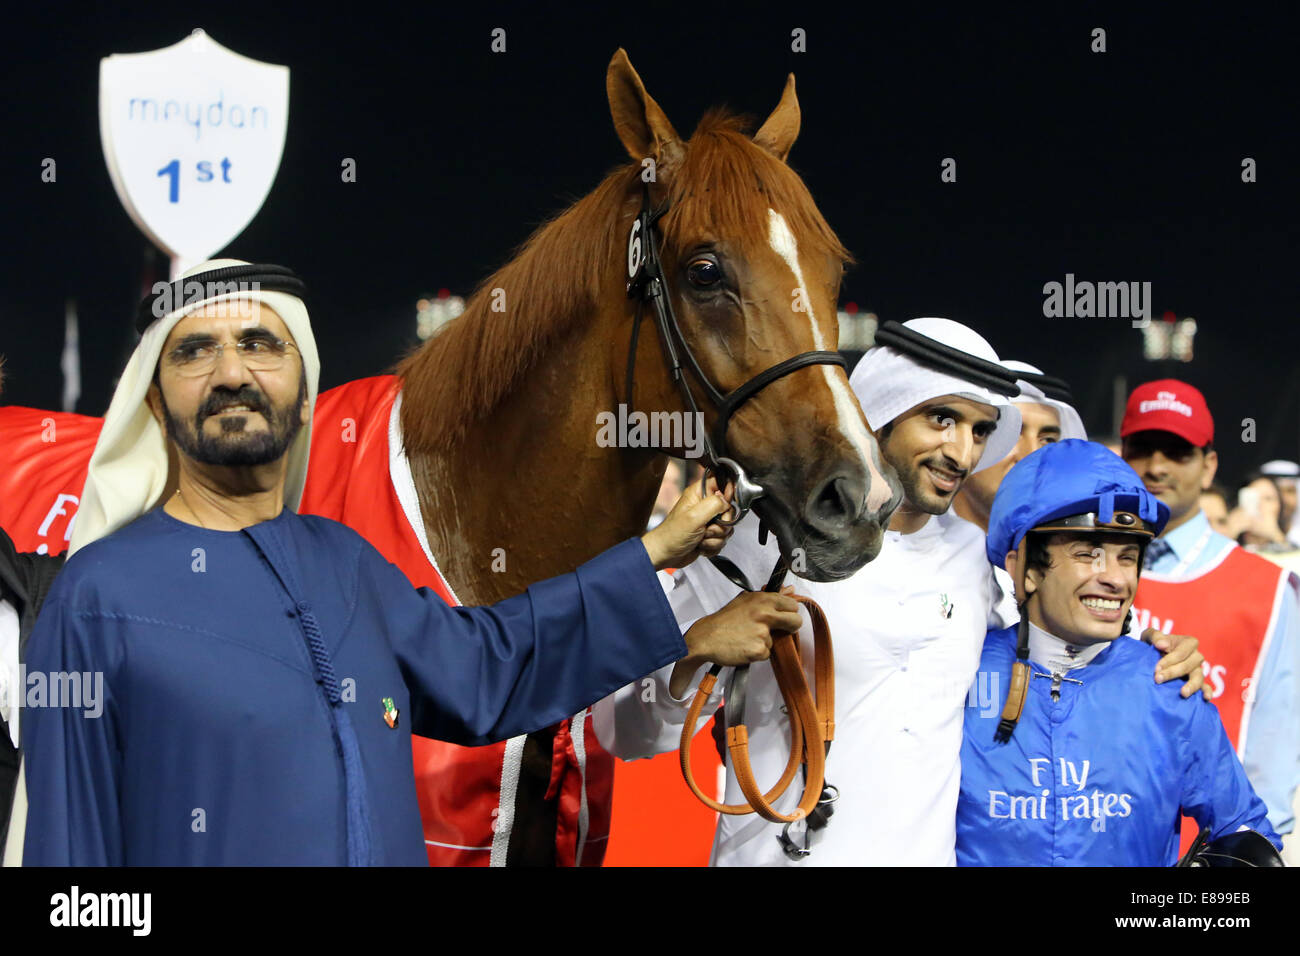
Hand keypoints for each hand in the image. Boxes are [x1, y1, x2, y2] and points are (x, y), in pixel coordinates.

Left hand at [640, 475, 733, 570]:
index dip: (727, 494)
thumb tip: (726, 501)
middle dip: (721, 524)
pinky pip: (723, 540)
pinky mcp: (710, 535)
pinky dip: (713, 546)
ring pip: (727, 527)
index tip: (724, 506)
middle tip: (707, 529)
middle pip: (728, 510)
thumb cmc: (672, 535)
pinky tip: (701, 546)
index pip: (721, 483)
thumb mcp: (693, 517)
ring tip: (701, 539)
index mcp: (698, 494)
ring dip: (715, 538)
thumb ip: (713, 505)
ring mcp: (708, 521)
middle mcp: (705, 506)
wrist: (666, 555)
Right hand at [669, 591, 803, 697]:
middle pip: (795, 621)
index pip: (792, 605)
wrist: (705, 638)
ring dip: (765, 642)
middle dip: (790, 628)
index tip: (782, 617)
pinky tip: (744, 647)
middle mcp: (765, 613)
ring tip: (747, 638)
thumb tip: (790, 590)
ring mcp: (762, 632)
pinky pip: (766, 654)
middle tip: (776, 630)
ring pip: (776, 640)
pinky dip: (757, 653)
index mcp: (763, 599)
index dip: (789, 612)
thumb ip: (770, 597)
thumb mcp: (746, 601)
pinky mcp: (758, 649)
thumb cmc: (724, 620)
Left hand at [1143, 628, 1208, 698]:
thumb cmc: (1154, 644)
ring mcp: (1198, 669)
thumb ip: (1155, 636)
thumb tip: (1162, 645)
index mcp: (1188, 643)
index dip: (1169, 660)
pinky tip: (1206, 698)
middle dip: (1173, 673)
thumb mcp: (1150, 636)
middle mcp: (1196, 656)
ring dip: (1191, 685)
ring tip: (1183, 693)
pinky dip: (1207, 691)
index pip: (1181, 652)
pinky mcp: (1197, 681)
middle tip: (1158, 679)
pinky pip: (1206, 686)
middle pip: (1188, 665)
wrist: (1154, 655)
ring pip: (1199, 677)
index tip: (1156, 668)